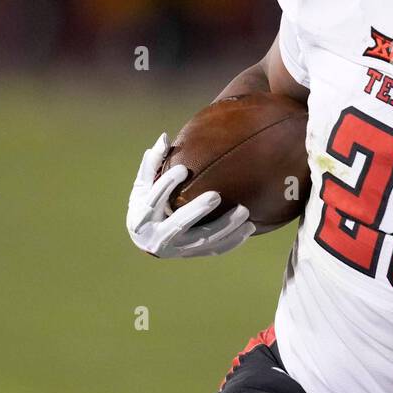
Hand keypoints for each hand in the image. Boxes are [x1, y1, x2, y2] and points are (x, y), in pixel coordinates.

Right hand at [126, 133, 255, 258]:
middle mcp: (158, 237)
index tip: (183, 168)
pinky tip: (250, 228)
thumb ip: (152, 164)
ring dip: (224, 227)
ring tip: (244, 211)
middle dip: (197, 210)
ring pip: (202, 240)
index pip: (154, 200)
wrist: (148, 240)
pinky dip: (232, 241)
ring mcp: (178, 249)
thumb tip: (164, 138)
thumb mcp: (143, 185)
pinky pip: (216, 249)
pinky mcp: (194, 254)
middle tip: (216, 195)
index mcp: (142, 218)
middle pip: (179, 225)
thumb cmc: (147, 203)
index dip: (167, 185)